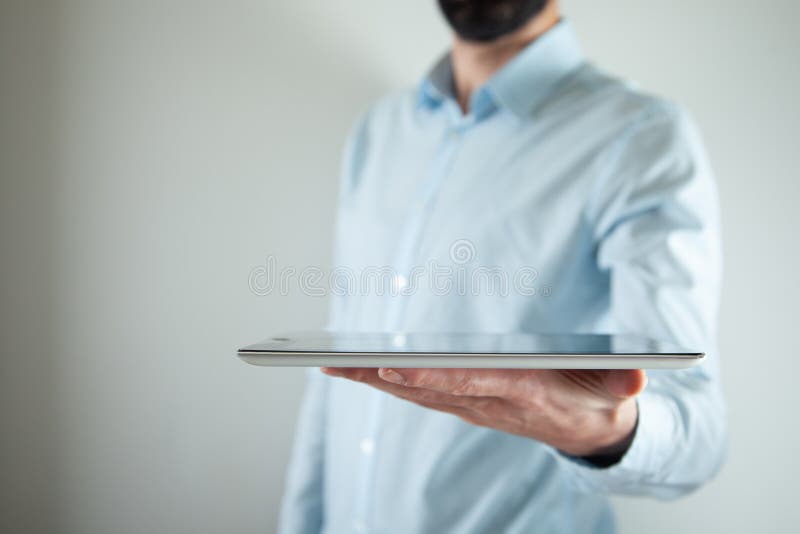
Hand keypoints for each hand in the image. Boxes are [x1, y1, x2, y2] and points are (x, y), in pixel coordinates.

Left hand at [321, 367, 646, 457]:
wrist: (590, 433)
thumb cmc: (598, 398)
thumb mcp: (618, 391)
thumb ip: (623, 383)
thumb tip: (635, 380)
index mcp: (524, 395)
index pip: (473, 384)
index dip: (434, 378)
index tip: (397, 367)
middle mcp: (489, 404)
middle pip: (429, 390)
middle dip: (382, 377)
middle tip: (336, 362)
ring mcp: (473, 407)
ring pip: (415, 394)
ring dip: (371, 379)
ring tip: (329, 361)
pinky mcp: (464, 404)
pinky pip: (418, 394)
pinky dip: (384, 382)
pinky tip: (354, 369)